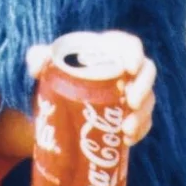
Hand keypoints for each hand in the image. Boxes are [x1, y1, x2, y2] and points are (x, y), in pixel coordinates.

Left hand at [27, 31, 155, 145]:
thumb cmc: (58, 70)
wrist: (60, 98)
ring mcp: (130, 91)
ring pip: (148, 99)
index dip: (134, 54)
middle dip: (143, 87)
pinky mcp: (131, 113)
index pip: (129, 45)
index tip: (130, 68)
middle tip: (132, 103)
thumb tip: (37, 66)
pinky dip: (141, 131)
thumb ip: (37, 58)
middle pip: (146, 72)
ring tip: (126, 130)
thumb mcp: (44, 62)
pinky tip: (127, 141)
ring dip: (142, 114)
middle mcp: (124, 68)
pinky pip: (144, 121)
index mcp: (108, 49)